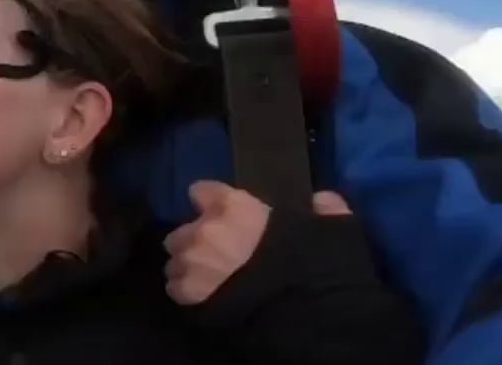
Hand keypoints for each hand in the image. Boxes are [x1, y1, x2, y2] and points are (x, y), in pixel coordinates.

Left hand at [164, 181, 351, 304]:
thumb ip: (322, 209)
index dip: (208, 200)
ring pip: (176, 259)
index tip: (214, 209)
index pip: (201, 190)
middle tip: (216, 253)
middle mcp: (203, 230)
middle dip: (195, 240)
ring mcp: (190, 262)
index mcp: (232, 207)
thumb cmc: (309, 265)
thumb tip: (323, 199)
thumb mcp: (325, 231)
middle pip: (183, 230)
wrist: (295, 311)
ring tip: (209, 278)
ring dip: (189, 266)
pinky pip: (175, 287)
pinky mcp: (185, 292)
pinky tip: (204, 297)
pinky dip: (186, 291)